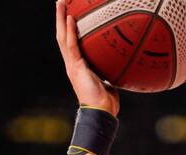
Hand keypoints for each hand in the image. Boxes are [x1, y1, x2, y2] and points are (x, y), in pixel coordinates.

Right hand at [56, 0, 118, 115]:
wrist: (101, 112)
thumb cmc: (107, 100)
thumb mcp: (110, 78)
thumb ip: (112, 67)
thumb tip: (125, 59)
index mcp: (78, 65)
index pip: (71, 42)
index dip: (68, 27)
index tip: (69, 12)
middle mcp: (72, 63)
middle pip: (63, 35)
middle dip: (61, 17)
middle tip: (61, 0)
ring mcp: (72, 65)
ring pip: (62, 37)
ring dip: (60, 18)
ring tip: (61, 2)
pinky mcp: (75, 67)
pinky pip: (71, 45)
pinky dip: (70, 31)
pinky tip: (69, 17)